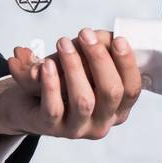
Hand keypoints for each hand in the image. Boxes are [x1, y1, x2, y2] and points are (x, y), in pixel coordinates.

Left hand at [0, 28, 141, 138]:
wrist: (30, 100)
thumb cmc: (65, 77)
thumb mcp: (85, 60)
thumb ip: (97, 49)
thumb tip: (100, 38)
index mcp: (118, 107)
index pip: (131, 89)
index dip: (127, 65)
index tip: (118, 40)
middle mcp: (102, 122)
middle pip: (111, 92)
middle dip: (100, 59)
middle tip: (85, 33)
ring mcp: (78, 129)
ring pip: (84, 101)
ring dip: (74, 67)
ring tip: (63, 43)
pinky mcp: (52, 128)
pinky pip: (54, 108)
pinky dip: (51, 84)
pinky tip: (46, 64)